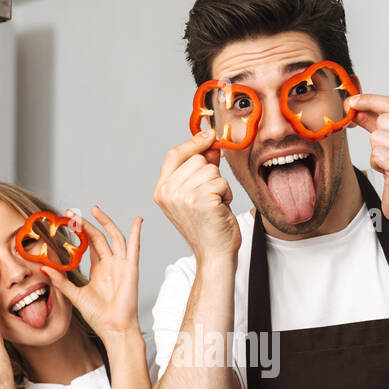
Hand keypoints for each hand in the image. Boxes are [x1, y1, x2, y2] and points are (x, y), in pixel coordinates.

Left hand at [44, 206, 141, 343]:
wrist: (113, 328)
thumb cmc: (98, 316)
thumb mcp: (74, 295)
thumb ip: (60, 281)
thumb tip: (44, 268)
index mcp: (99, 270)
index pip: (90, 245)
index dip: (80, 232)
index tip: (68, 221)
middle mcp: (111, 265)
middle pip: (99, 238)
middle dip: (87, 224)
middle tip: (73, 213)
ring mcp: (121, 265)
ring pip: (114, 238)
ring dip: (106, 222)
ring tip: (94, 209)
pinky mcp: (131, 269)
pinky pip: (134, 248)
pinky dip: (136, 233)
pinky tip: (137, 220)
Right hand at [153, 129, 241, 260]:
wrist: (214, 254)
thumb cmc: (208, 227)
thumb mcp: (196, 194)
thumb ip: (200, 169)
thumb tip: (210, 144)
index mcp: (161, 190)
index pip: (175, 154)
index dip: (194, 143)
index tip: (209, 134)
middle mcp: (168, 192)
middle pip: (197, 160)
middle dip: (210, 175)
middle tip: (210, 198)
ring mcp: (183, 195)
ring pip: (211, 170)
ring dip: (219, 186)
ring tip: (215, 205)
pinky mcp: (201, 199)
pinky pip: (222, 181)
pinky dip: (227, 194)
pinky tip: (220, 209)